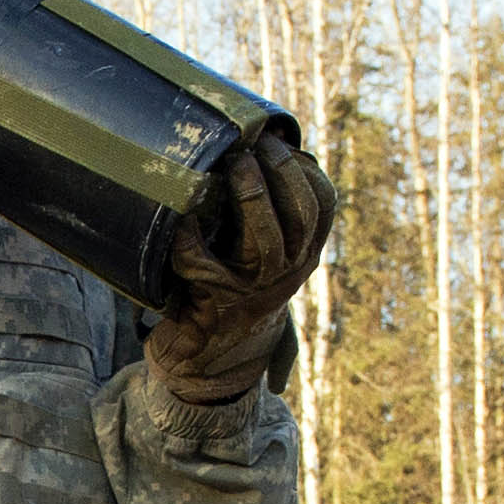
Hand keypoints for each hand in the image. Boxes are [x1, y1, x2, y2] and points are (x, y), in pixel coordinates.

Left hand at [147, 125, 336, 403]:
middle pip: (301, 218)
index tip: (282, 143)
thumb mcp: (260, 255)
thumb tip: (255, 148)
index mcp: (301, 255)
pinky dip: (189, 239)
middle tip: (255, 147)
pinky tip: (181, 217)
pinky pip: (201, 265)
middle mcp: (285, 274)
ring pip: (266, 243)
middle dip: (281, 174)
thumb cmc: (229, 290)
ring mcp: (252, 291)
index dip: (306, 170)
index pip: (322, 206)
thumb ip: (267, 214)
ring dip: (251, 199)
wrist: (207, 361)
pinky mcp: (214, 304)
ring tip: (234, 167)